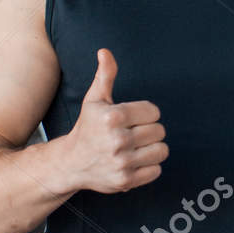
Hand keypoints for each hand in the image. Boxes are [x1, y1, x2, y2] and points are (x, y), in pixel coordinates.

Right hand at [65, 48, 166, 193]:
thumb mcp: (94, 100)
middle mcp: (117, 140)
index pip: (154, 112)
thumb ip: (105, 75)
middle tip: (133, 134)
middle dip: (149, 131)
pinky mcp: (125, 181)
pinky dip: (149, 166)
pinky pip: (157, 170)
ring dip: (152, 149)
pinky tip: (134, 161)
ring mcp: (121, 162)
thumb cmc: (87, 127)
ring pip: (162, 150)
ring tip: (136, 147)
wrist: (71, 163)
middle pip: (159, 131)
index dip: (146, 114)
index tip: (132, 118)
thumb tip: (105, 51)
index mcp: (112, 117)